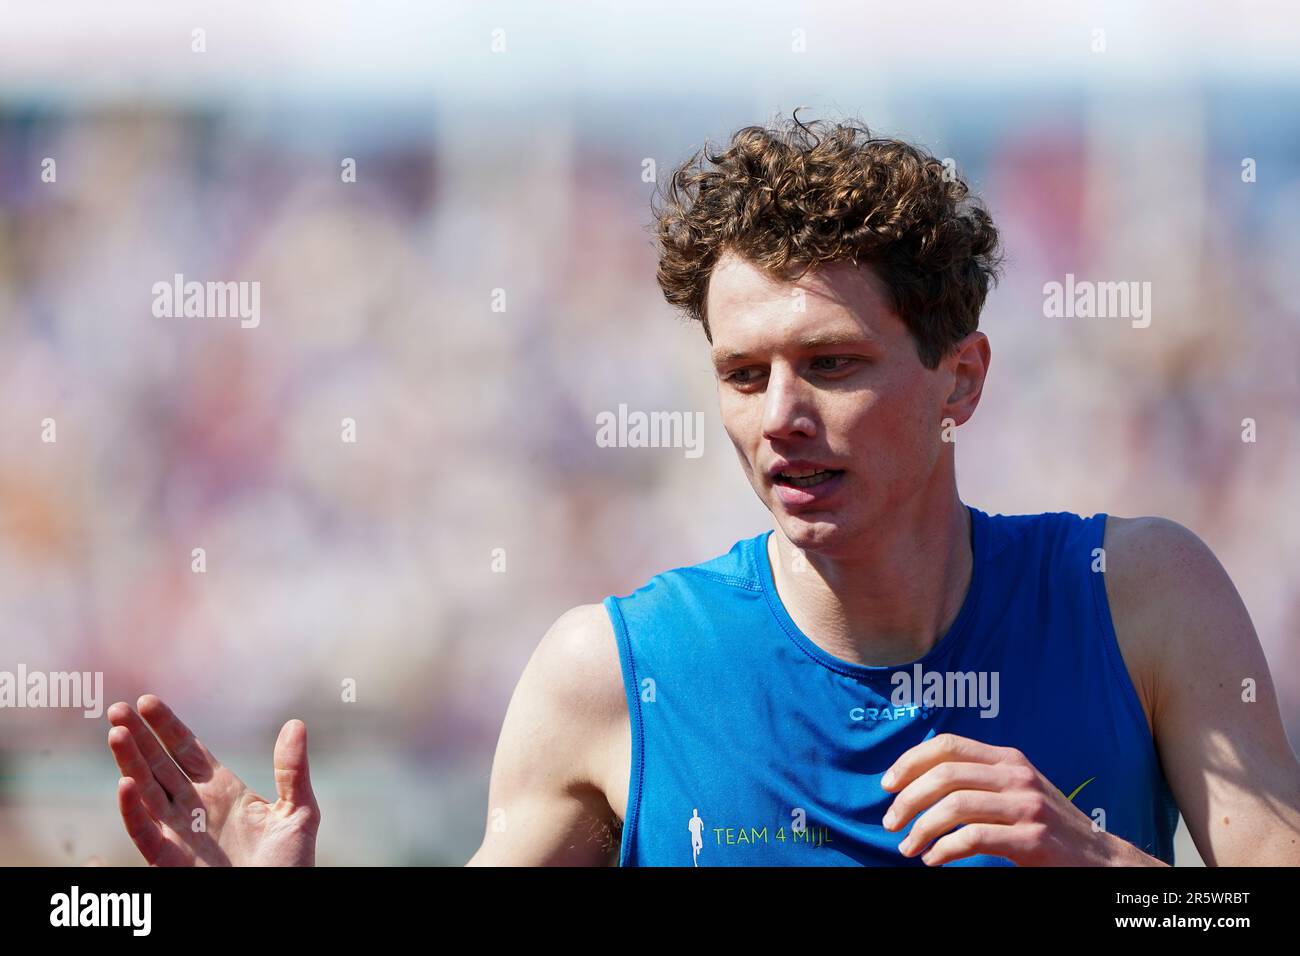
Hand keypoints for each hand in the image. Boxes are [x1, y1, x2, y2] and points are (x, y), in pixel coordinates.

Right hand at [106, 695, 319, 865]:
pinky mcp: (170, 860)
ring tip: (116, 733)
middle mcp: (194, 807)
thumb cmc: (289, 865)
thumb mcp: (298, 812)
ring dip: (130, 763)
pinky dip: (133, 810)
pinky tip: (125, 784)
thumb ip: (293, 771)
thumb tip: (296, 725)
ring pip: (146, 792)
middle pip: (159, 765)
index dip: (167, 727)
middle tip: (117, 709)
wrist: (278, 904)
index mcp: (222, 790)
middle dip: (138, 738)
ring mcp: (179, 833)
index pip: (187, 750)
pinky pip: (146, 832)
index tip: (147, 701)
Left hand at [880, 732, 1157, 865]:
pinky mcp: (1034, 840)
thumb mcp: (1017, 790)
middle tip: (890, 822)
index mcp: (1008, 759)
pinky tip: (933, 860)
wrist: (1101, 859)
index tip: (887, 784)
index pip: (947, 745)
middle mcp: (1017, 776)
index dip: (910, 761)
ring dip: (921, 828)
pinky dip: (945, 849)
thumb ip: (980, 779)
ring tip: (908, 847)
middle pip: (945, 774)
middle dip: (908, 798)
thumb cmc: (1049, 826)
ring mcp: (1028, 807)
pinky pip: (974, 839)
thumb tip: (921, 780)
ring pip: (955, 806)